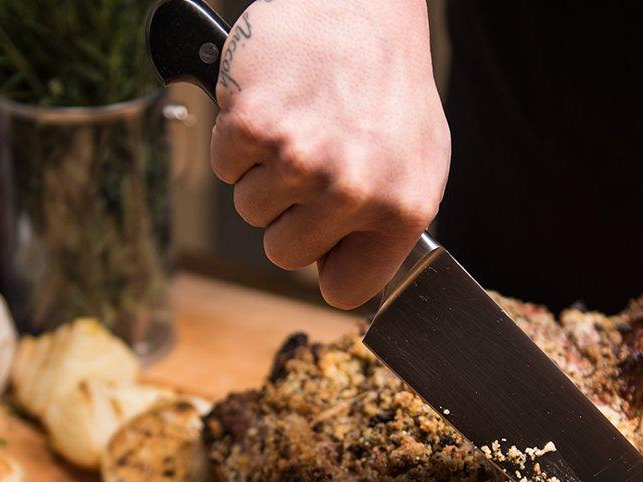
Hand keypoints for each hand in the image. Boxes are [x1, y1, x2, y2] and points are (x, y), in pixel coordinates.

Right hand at [210, 0, 449, 308]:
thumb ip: (387, 227)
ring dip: (263, 175)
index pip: (346, 291)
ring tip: (299, 127)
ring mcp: (301, 159)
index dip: (328, 265)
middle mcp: (353, 190)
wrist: (360, 3)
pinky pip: (225, 166)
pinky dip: (238, 140)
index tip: (327, 243)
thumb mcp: (418, 163)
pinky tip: (275, 107)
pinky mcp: (254, 125)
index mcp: (401, 209)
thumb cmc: (387, 86)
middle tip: (311, 168)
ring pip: (249, 211)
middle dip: (288, 218)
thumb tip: (342, 277)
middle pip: (284, 255)